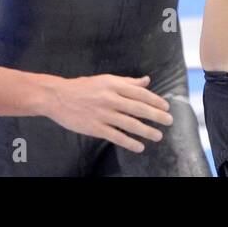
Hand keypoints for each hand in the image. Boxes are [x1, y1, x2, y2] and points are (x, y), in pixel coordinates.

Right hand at [44, 74, 174, 152]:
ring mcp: (103, 114)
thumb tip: (147, 81)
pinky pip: (115, 136)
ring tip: (158, 136)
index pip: (140, 93)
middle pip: (139, 108)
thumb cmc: (84, 87)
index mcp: (114, 85)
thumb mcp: (106, 79)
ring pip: (129, 124)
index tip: (166, 107)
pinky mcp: (94, 128)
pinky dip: (129, 142)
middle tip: (169, 121)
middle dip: (156, 115)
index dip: (155, 100)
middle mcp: (110, 99)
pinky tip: (139, 147)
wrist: (57, 97)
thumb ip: (127, 82)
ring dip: (146, 131)